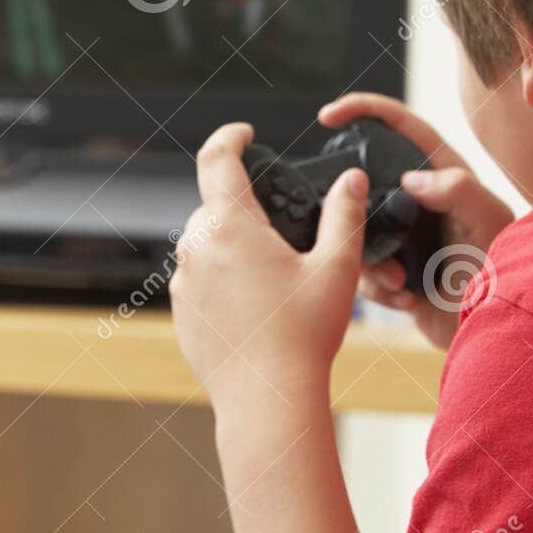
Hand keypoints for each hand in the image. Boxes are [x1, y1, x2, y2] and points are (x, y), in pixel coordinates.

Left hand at [170, 122, 367, 407]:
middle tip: (281, 227)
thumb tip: (351, 178)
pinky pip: (198, 279)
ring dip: (231, 244)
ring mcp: (183, 282)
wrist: (267, 399)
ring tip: (274, 273)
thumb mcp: (336, 268)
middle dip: (243, 207)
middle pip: (213, 207)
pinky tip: (257, 306)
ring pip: (204, 244)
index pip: (216, 159)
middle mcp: (195, 247)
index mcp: (229, 225)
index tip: (244, 133)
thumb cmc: (303, 334)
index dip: (229, 137)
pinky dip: (222, 279)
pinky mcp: (181, 313)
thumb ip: (344, 215)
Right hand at [318, 93, 513, 348]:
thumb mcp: (490, 223)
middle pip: (363, 181)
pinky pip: (362, 270)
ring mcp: (403, 236)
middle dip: (349, 207)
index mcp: (443, 174)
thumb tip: (408, 179)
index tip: (327, 117)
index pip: (399, 126)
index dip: (363, 110)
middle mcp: (419, 201)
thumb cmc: (509, 271)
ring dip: (366, 259)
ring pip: (354, 230)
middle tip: (351, 227)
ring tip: (399, 281)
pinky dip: (377, 288)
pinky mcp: (394, 271)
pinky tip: (406, 299)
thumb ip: (459, 190)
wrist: (503, 331)